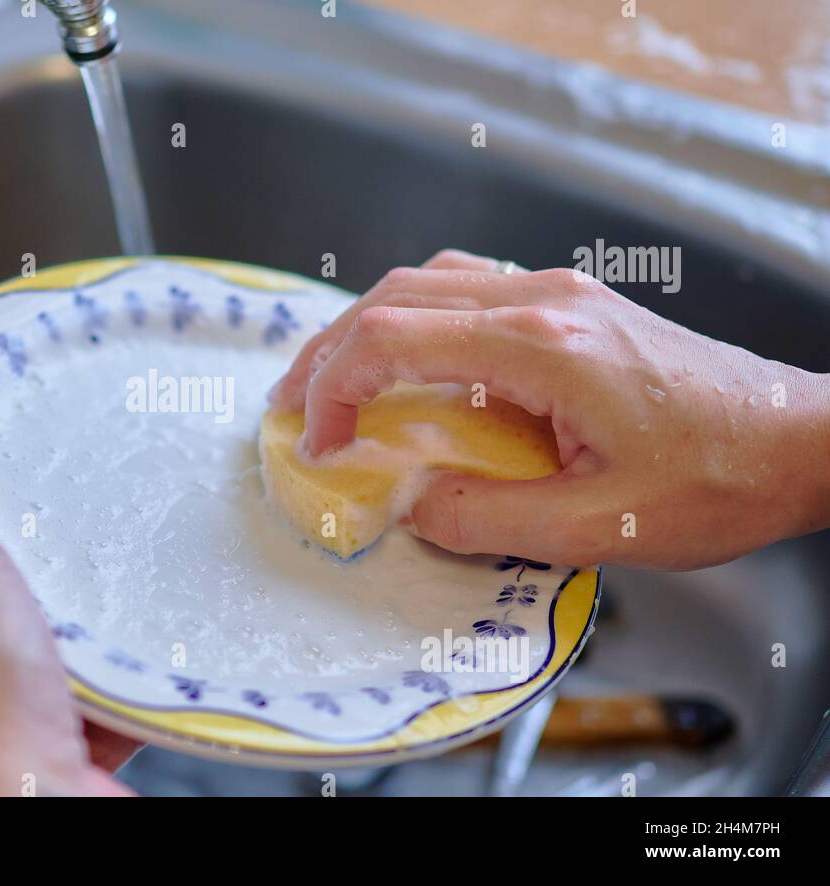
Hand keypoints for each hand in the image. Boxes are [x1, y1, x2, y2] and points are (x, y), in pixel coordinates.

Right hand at [270, 250, 829, 569]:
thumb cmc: (717, 480)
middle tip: (291, 406)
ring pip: (428, 281)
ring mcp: (558, 292)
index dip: (332, 386)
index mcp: (540, 347)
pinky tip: (413, 364)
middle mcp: (541, 299)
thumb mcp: (597, 527)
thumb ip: (486, 519)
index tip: (317, 443)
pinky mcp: (573, 304)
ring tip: (334, 382)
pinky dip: (416, 320)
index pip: (393, 337)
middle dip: (328, 350)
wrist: (800, 437)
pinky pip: (468, 289)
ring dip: (368, 327)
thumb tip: (409, 505)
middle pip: (395, 294)